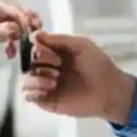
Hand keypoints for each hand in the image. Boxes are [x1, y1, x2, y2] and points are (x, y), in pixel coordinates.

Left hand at [0, 0, 41, 64]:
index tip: (29, 29)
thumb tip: (15, 29)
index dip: (23, 19)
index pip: (12, 9)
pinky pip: (13, 33)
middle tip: (36, 31)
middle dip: (27, 24)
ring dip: (22, 34)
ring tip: (25, 43)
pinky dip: (14, 42)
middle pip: (19, 13)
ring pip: (18, 24)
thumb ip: (0, 31)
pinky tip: (12, 51)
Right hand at [20, 31, 136, 123]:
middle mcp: (50, 69)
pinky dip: (34, 92)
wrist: (110, 90)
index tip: (41, 48)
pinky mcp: (49, 101)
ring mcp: (48, 86)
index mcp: (56, 54)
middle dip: (36, 62)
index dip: (35, 47)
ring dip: (36, 78)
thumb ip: (58, 40)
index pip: (35, 48)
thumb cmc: (99, 66)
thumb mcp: (81, 45)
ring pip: (27, 80)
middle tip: (55, 64)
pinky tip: (49, 89)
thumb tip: (35, 35)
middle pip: (29, 63)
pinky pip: (30, 97)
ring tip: (54, 80)